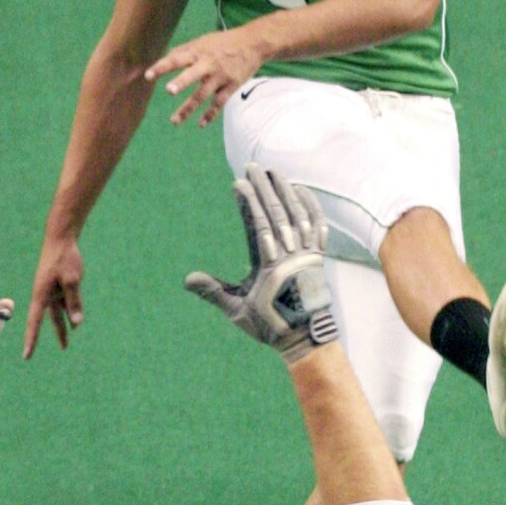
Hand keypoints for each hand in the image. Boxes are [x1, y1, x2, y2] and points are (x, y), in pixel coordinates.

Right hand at [23, 235, 83, 356]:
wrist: (61, 238)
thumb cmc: (64, 257)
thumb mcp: (72, 279)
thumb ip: (74, 302)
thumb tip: (77, 324)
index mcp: (41, 295)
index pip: (35, 322)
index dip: (31, 340)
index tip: (27, 356)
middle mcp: (45, 295)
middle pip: (49, 320)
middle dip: (52, 336)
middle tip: (50, 355)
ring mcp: (52, 291)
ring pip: (59, 313)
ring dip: (63, 327)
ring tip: (64, 345)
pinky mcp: (59, 286)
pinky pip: (65, 303)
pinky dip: (70, 309)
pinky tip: (74, 319)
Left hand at [145, 29, 264, 126]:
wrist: (253, 44)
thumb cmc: (223, 42)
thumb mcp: (202, 41)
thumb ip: (183, 50)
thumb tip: (165, 58)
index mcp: (198, 52)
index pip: (177, 59)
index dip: (162, 67)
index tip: (148, 76)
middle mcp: (208, 65)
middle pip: (193, 75)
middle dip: (182, 82)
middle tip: (169, 90)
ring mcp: (220, 77)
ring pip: (203, 95)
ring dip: (188, 108)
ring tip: (174, 121)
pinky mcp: (231, 86)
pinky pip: (219, 103)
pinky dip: (210, 114)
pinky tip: (200, 124)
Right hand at [185, 164, 338, 363]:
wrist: (305, 337)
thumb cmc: (269, 324)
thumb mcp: (237, 310)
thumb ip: (212, 291)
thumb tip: (186, 279)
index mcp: (270, 265)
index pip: (258, 225)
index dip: (249, 203)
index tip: (238, 183)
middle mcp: (290, 255)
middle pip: (277, 213)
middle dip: (264, 187)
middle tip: (252, 167)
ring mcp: (307, 254)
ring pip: (298, 214)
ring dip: (285, 190)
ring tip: (273, 172)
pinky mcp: (318, 256)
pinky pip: (318, 225)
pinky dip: (311, 206)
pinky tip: (301, 190)